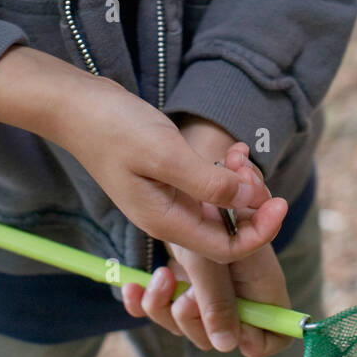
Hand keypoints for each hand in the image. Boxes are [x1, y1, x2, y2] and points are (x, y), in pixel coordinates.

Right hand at [0, 51, 284, 260]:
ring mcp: (164, 201)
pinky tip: (233, 151)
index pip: (226, 250)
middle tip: (253, 165)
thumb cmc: (114, 127)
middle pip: (225, 232)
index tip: (281, 202)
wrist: (74, 106)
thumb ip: (209, 182)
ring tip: (243, 153)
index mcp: (166, 222)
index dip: (260, 232)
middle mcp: (167, 219)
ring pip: (217, 209)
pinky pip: (205, 189)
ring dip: (239, 186)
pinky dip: (224, 173)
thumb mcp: (166, 153)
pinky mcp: (163, 181)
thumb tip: (253, 202)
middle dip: (251, 204)